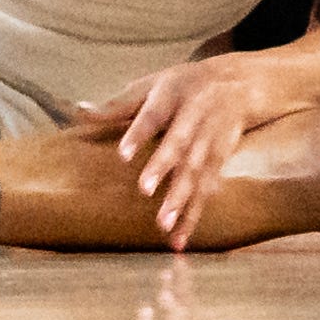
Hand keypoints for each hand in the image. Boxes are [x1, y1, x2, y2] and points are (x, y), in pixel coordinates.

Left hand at [77, 55, 290, 250]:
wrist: (241, 82)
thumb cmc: (185, 85)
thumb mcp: (152, 84)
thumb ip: (118, 104)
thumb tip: (79, 111)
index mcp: (173, 95)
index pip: (153, 116)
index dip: (138, 134)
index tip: (122, 156)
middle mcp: (196, 116)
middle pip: (179, 144)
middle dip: (164, 167)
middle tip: (145, 191)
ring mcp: (212, 138)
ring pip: (197, 171)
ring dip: (182, 199)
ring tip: (164, 225)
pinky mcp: (222, 159)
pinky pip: (209, 189)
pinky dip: (196, 214)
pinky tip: (181, 237)